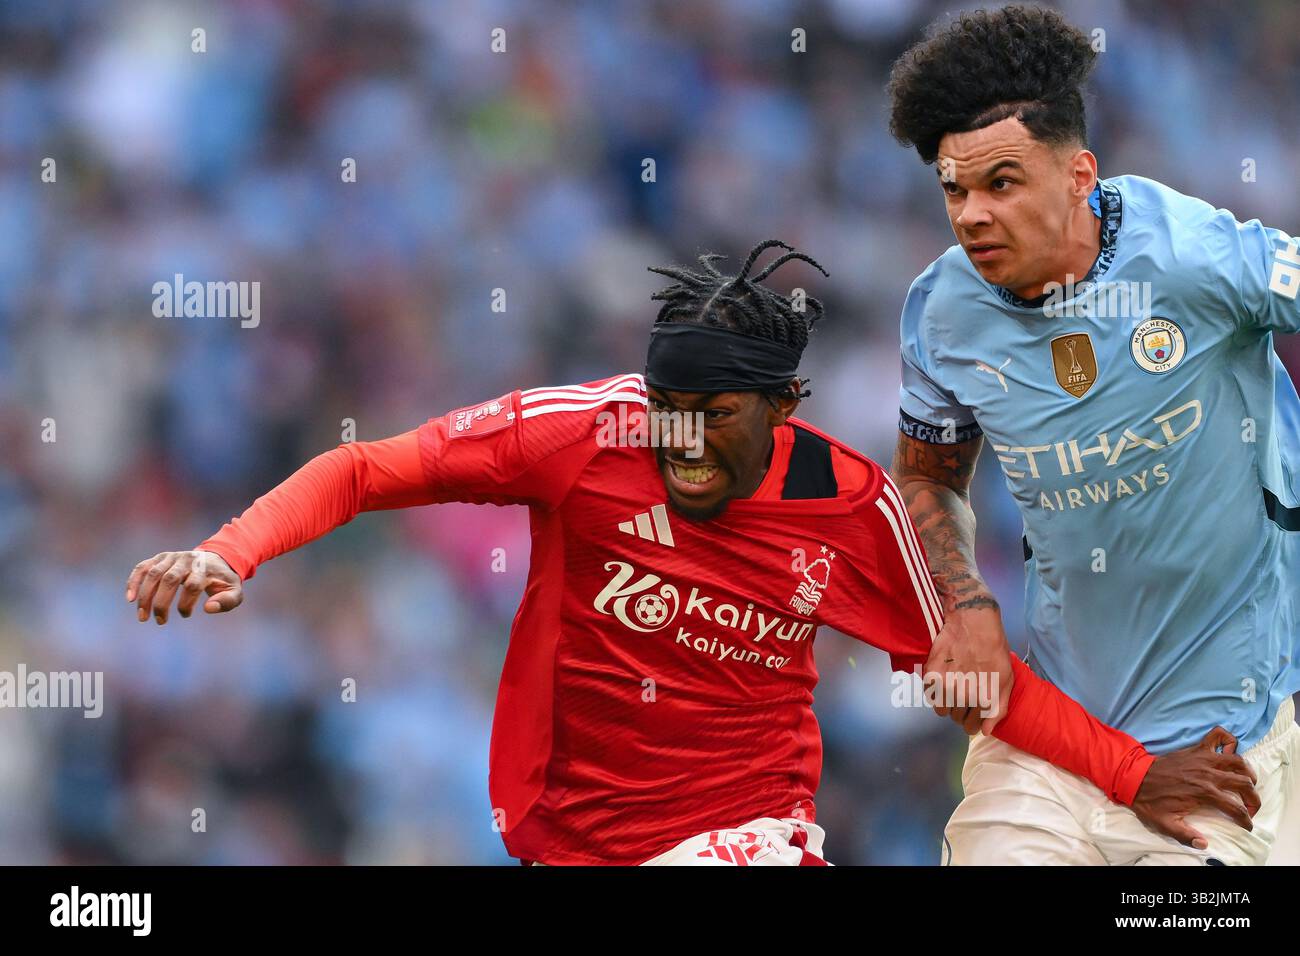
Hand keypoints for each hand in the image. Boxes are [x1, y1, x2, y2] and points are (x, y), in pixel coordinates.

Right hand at [126, 550, 243, 623]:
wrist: (216, 560)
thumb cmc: (222, 581)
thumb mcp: (234, 591)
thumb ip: (227, 601)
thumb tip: (208, 609)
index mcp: (205, 568)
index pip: (193, 585)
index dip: (186, 603)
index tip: (185, 615)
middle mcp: (186, 560)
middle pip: (170, 579)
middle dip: (162, 602)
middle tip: (160, 621)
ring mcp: (171, 557)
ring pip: (153, 574)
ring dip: (145, 596)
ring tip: (142, 617)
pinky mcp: (159, 558)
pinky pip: (142, 567)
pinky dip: (133, 581)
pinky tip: (130, 598)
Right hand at [924, 604, 1013, 735]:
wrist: (973, 622)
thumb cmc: (994, 650)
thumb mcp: (1006, 679)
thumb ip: (998, 708)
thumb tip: (985, 730)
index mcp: (985, 700)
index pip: (972, 728)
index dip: (972, 721)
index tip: (972, 711)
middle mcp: (964, 697)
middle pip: (955, 719)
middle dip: (960, 710)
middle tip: (964, 693)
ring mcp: (946, 686)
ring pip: (941, 710)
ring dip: (947, 702)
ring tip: (954, 685)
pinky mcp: (931, 675)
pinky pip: (930, 695)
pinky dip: (935, 690)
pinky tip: (945, 677)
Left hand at [1130, 727, 1260, 849]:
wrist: (1134, 778)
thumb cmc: (1150, 801)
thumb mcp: (1165, 824)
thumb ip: (1186, 836)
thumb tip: (1204, 844)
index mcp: (1204, 794)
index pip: (1236, 809)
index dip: (1246, 820)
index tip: (1247, 825)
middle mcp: (1208, 775)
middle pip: (1244, 783)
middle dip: (1254, 798)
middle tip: (1250, 806)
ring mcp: (1203, 759)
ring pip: (1237, 760)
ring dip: (1248, 771)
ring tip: (1248, 782)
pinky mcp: (1196, 749)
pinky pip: (1217, 735)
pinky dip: (1228, 739)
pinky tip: (1229, 749)